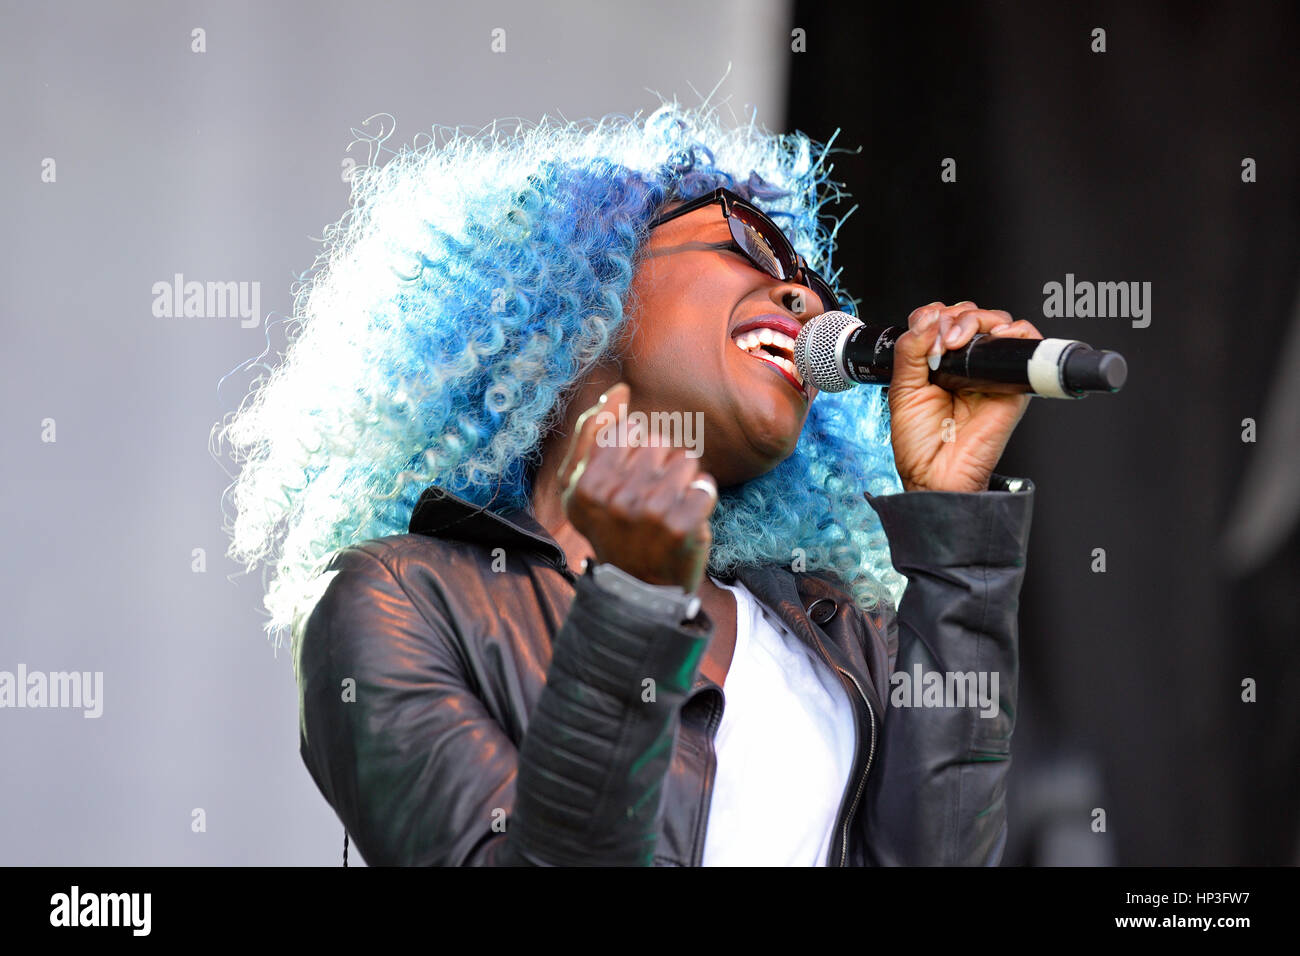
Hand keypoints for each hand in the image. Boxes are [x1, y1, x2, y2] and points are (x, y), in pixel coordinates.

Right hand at [556, 382, 717, 591]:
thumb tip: (617, 391)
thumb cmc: (610, 529)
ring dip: (683, 479)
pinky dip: (701, 497)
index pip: (627, 431)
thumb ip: (592, 436)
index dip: (636, 449)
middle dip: (661, 462)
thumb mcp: (582, 488)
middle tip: (651, 496)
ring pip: (685, 459)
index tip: (634, 475)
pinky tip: (688, 517)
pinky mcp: (683, 525)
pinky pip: (704, 485)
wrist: (638, 588)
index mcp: (587, 485)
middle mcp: (617, 497)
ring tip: (670, 505)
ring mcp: (651, 512)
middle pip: (658, 441)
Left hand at [887, 301, 1041, 492]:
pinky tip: (994, 338)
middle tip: (942, 342)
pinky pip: (1026, 345)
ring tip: (958, 341)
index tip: (924, 331)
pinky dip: (1016, 331)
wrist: (937, 475)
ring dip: (977, 320)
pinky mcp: (1013, 383)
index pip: (940, 319)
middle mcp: (964, 364)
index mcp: (936, 363)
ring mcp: (989, 371)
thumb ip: (910, 351)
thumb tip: (929, 318)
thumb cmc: (919, 444)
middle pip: (969, 315)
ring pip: (996, 323)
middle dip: (954, 317)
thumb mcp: (902, 390)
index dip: (933, 315)